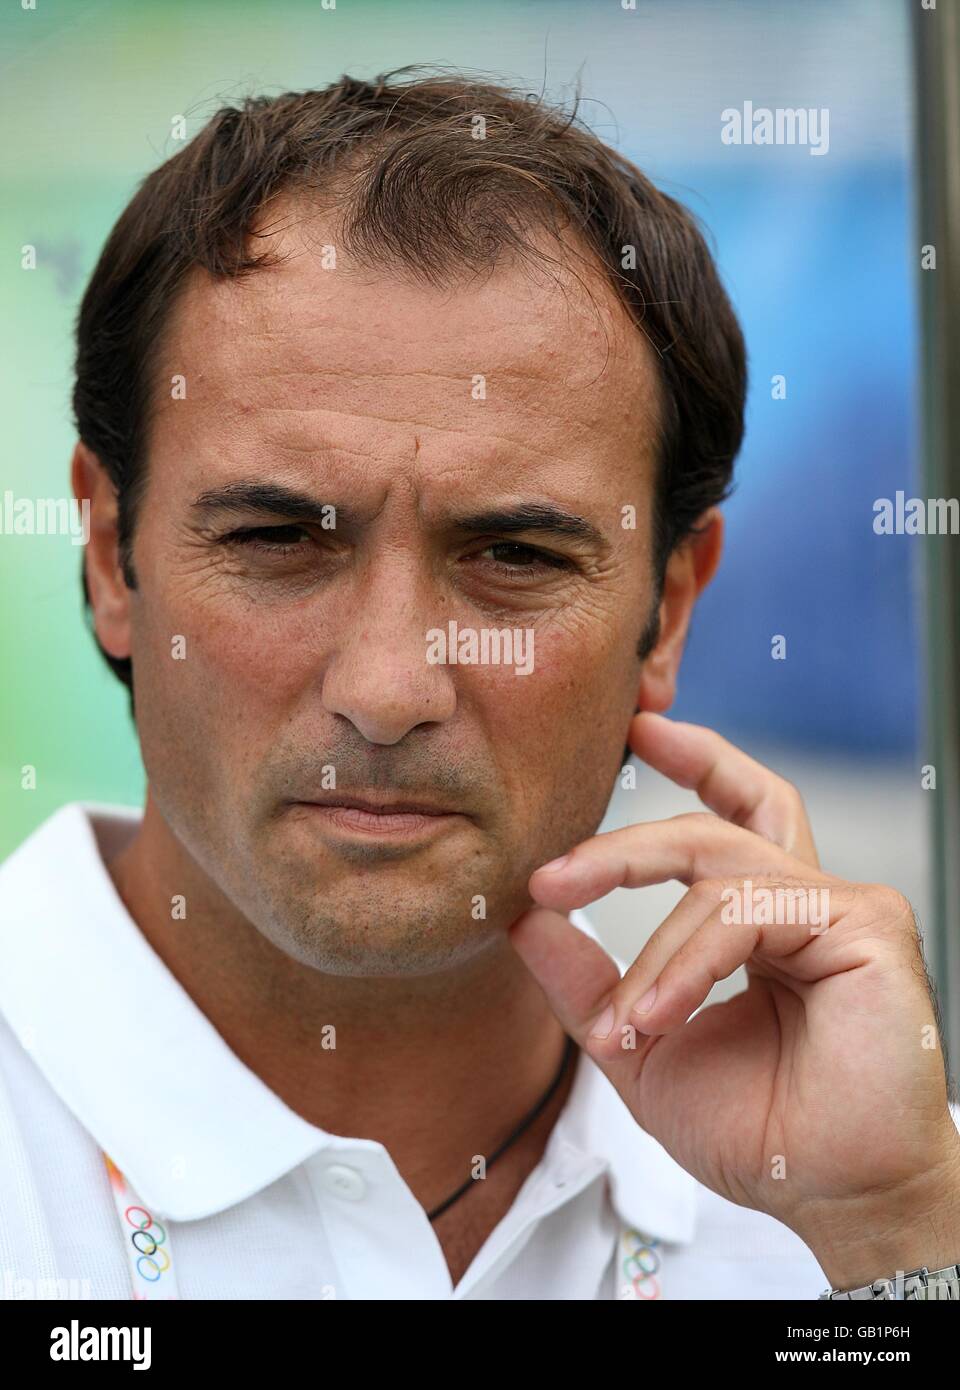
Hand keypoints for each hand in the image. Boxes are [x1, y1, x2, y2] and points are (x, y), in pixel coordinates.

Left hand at [509, 712, 959, 1289]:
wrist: (833, 1197)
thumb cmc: (759, 1129)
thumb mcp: (644, 1045)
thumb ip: (586, 981)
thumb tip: (522, 919)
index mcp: (767, 916)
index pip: (735, 813)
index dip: (697, 760)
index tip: (641, 731)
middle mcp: (807, 898)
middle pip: (714, 823)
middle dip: (624, 847)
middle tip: (553, 878)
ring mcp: (841, 904)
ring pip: (717, 873)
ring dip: (651, 951)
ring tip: (624, 1025)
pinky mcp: (865, 922)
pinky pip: (744, 912)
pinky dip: (687, 962)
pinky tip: (661, 1015)